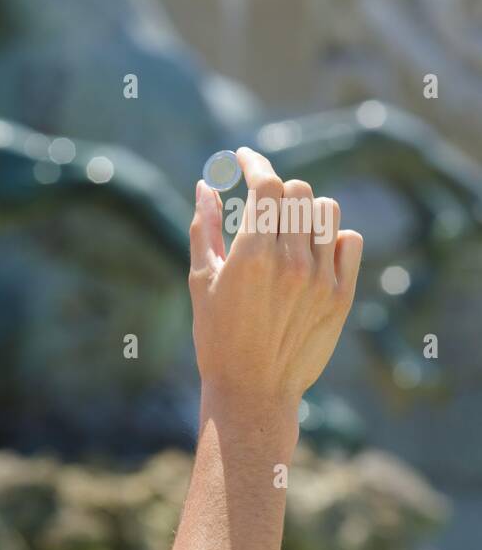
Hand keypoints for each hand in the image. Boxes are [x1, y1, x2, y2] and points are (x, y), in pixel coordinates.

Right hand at [188, 147, 362, 413]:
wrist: (253, 391)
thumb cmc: (217, 337)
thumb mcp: (201, 282)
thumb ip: (205, 229)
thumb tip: (205, 185)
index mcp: (251, 257)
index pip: (266, 185)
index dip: (254, 162)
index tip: (244, 158)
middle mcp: (290, 262)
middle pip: (296, 191)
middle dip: (274, 190)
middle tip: (259, 206)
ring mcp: (321, 278)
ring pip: (324, 211)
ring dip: (304, 209)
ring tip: (285, 230)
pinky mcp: (342, 294)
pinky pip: (348, 240)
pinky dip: (330, 236)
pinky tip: (310, 251)